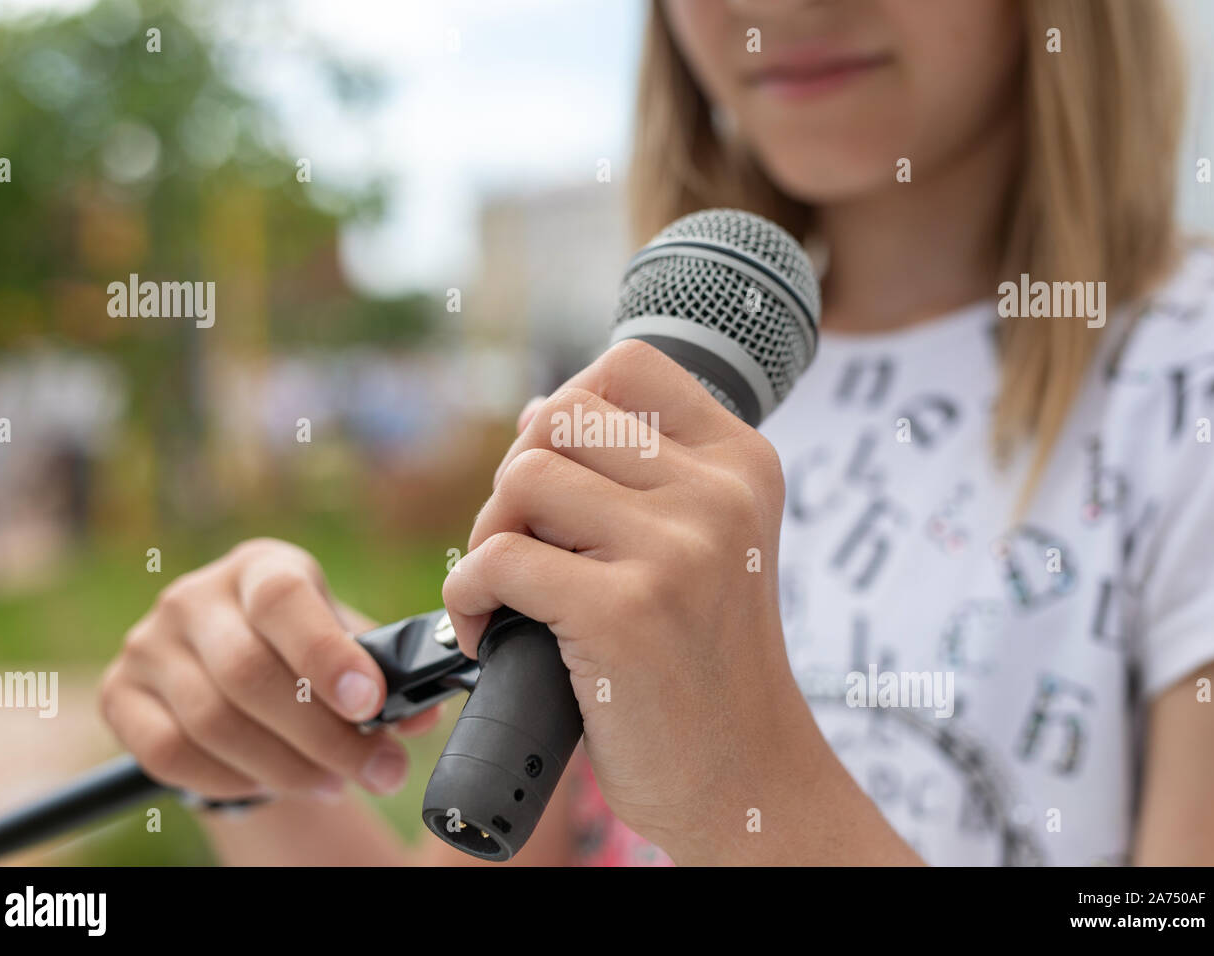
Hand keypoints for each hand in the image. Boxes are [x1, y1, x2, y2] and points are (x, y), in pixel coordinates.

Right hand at [100, 538, 439, 800]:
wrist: (233, 665)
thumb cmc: (305, 648)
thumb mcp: (347, 643)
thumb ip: (388, 671)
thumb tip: (424, 711)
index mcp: (260, 566)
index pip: (283, 600)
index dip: (327, 654)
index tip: (370, 703)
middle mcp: (195, 595)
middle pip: (248, 674)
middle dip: (324, 736)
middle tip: (379, 771)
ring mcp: (148, 644)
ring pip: (213, 723)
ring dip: (286, 768)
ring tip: (336, 783)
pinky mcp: (119, 694)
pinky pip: (169, 754)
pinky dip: (230, 780)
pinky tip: (272, 785)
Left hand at [442, 340, 819, 861]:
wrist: (744, 776)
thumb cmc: (703, 659)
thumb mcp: (706, 543)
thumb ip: (639, 472)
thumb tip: (536, 409)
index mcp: (743, 462)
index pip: (626, 367)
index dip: (567, 408)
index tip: (562, 479)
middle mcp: (720, 493)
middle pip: (559, 417)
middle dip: (518, 478)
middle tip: (527, 545)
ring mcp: (678, 550)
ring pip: (523, 478)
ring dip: (489, 535)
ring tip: (508, 592)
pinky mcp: (625, 613)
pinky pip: (497, 560)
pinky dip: (468, 597)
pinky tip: (491, 633)